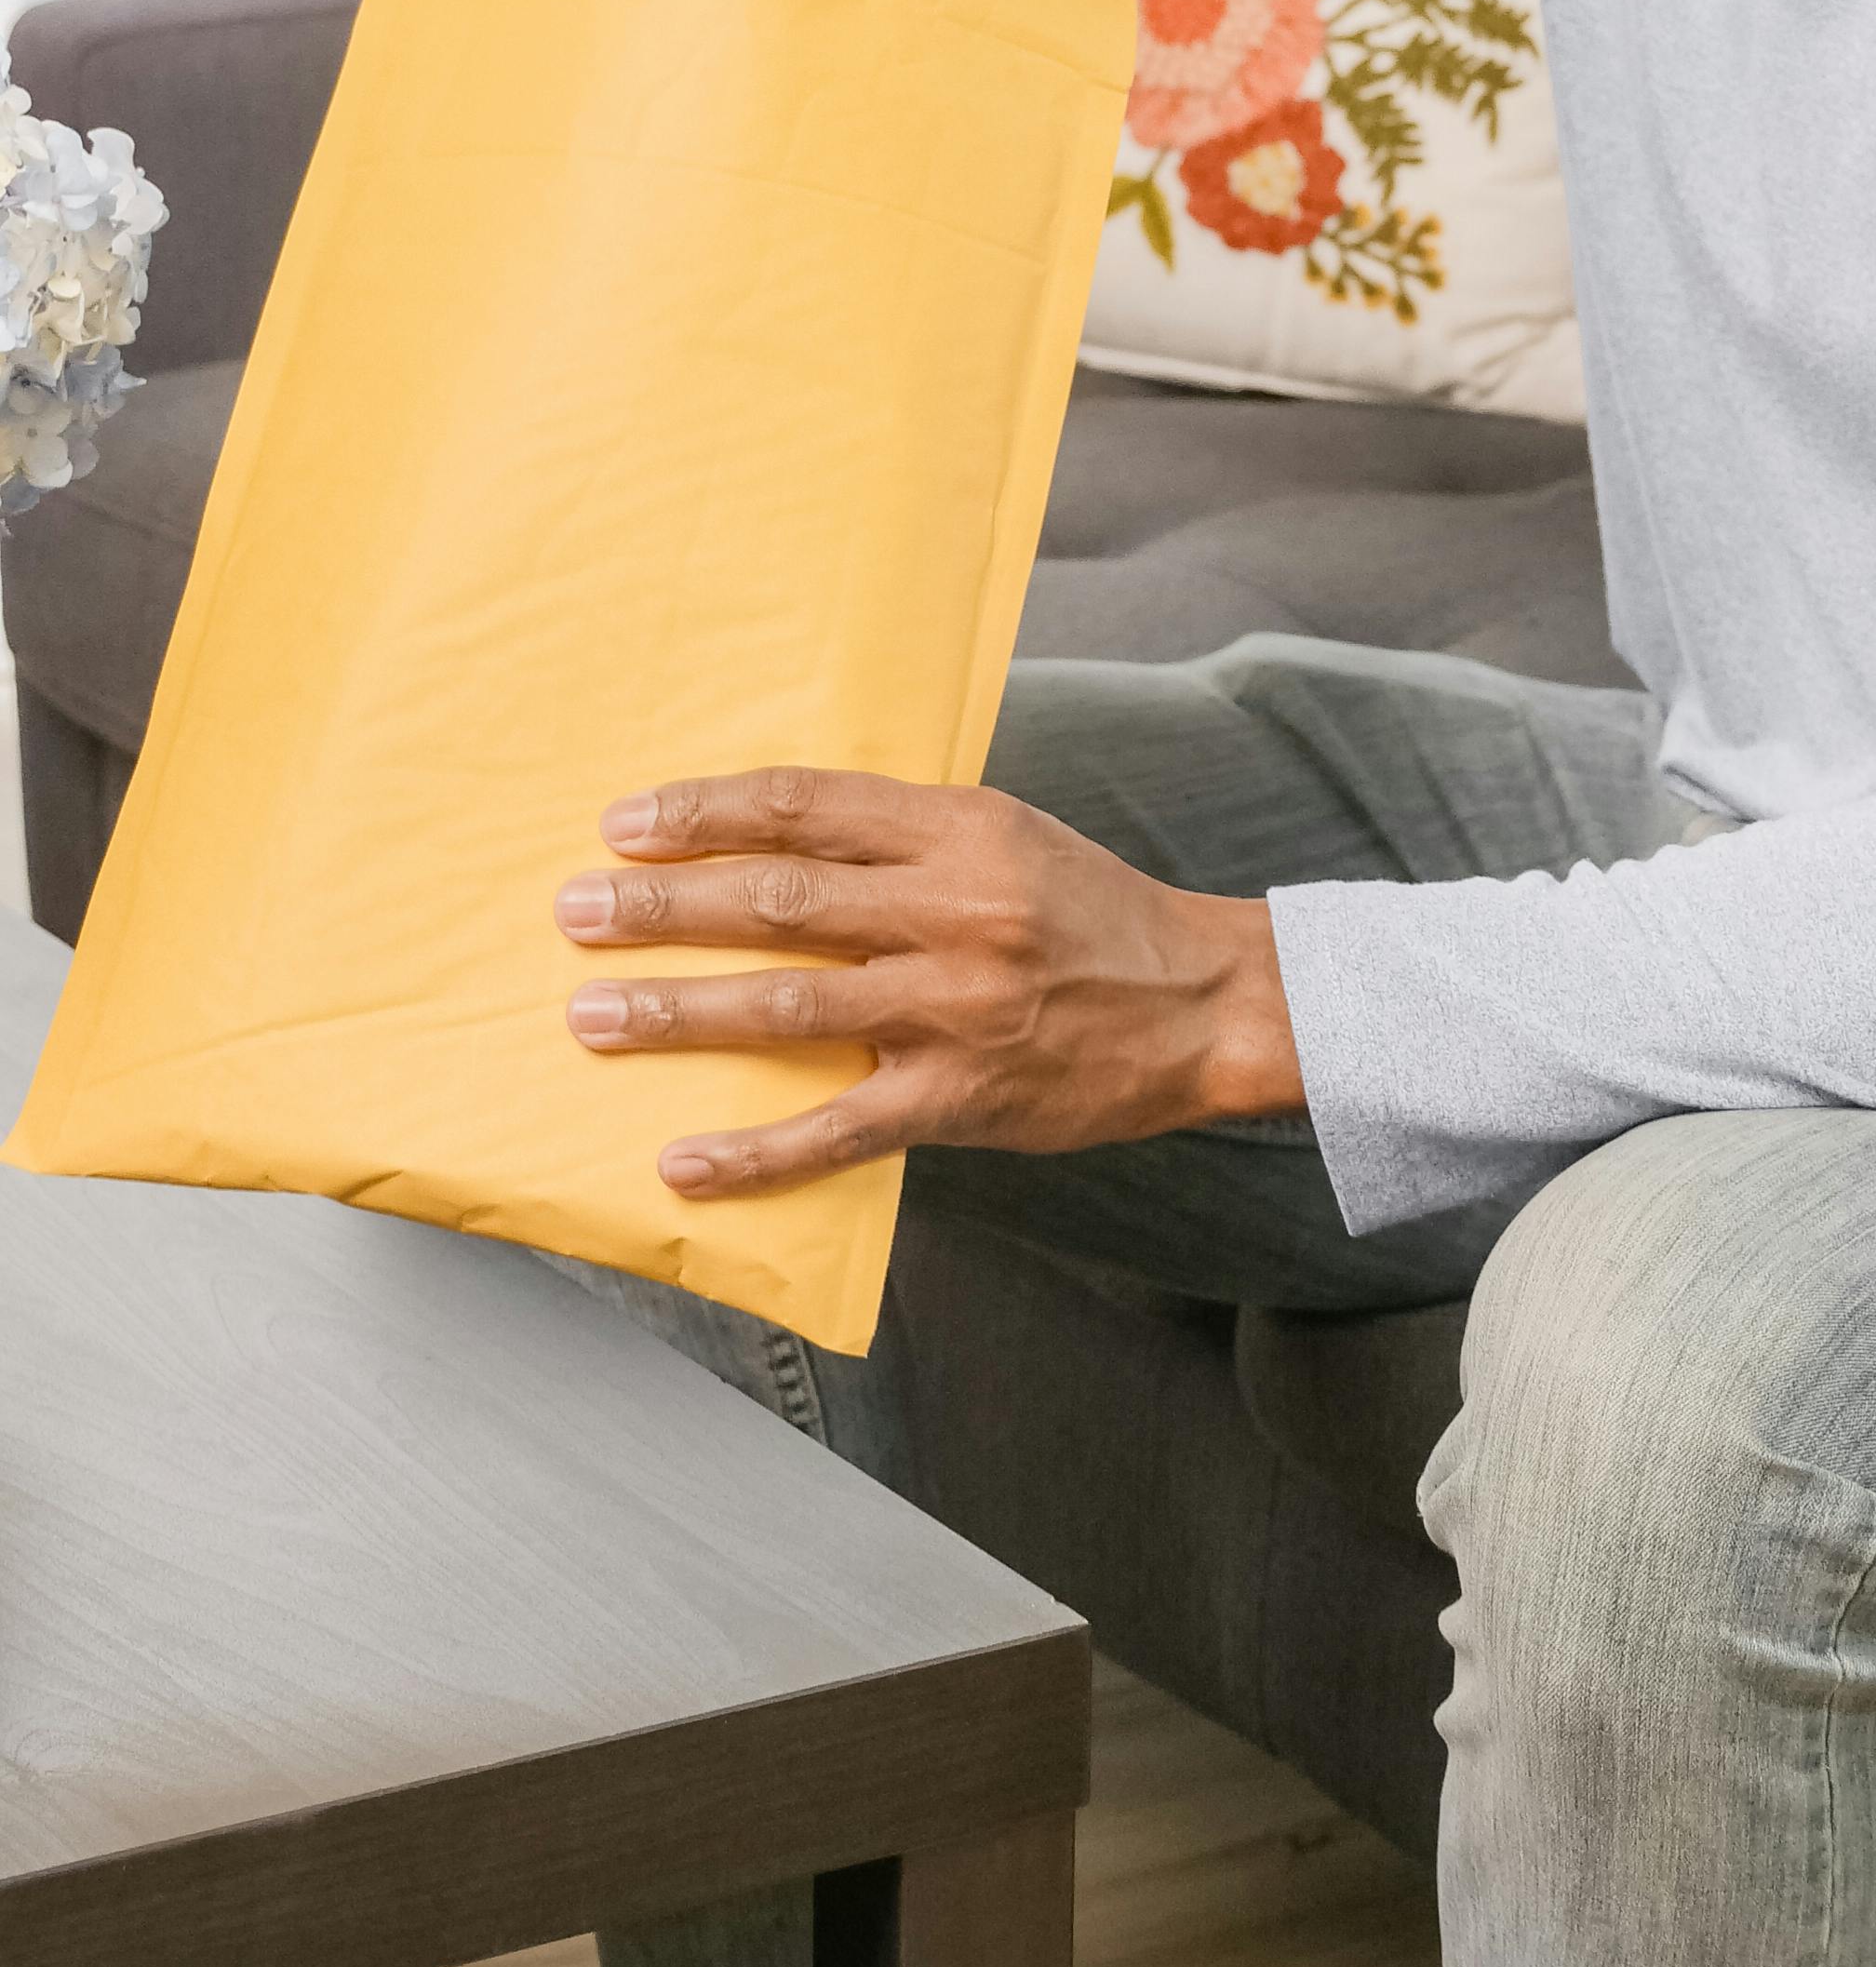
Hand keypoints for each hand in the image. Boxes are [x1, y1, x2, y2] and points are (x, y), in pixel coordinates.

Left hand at [554, 769, 1302, 1197]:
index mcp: (961, 830)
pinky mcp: (962, 1096)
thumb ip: (905, 834)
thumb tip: (777, 830)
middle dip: (664, 906)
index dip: (708, 811)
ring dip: (679, 1011)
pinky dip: (756, 1151)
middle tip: (577, 910)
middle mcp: (952, 910)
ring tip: (592, 1015)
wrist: (1206, 1004)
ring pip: (791, 1005)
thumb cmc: (1095, 915)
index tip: (628, 823)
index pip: (807, 806)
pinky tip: (684, 1160)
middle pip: (780, 899)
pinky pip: (839, 1128)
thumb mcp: (1009, 835)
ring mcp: (954, 1007)